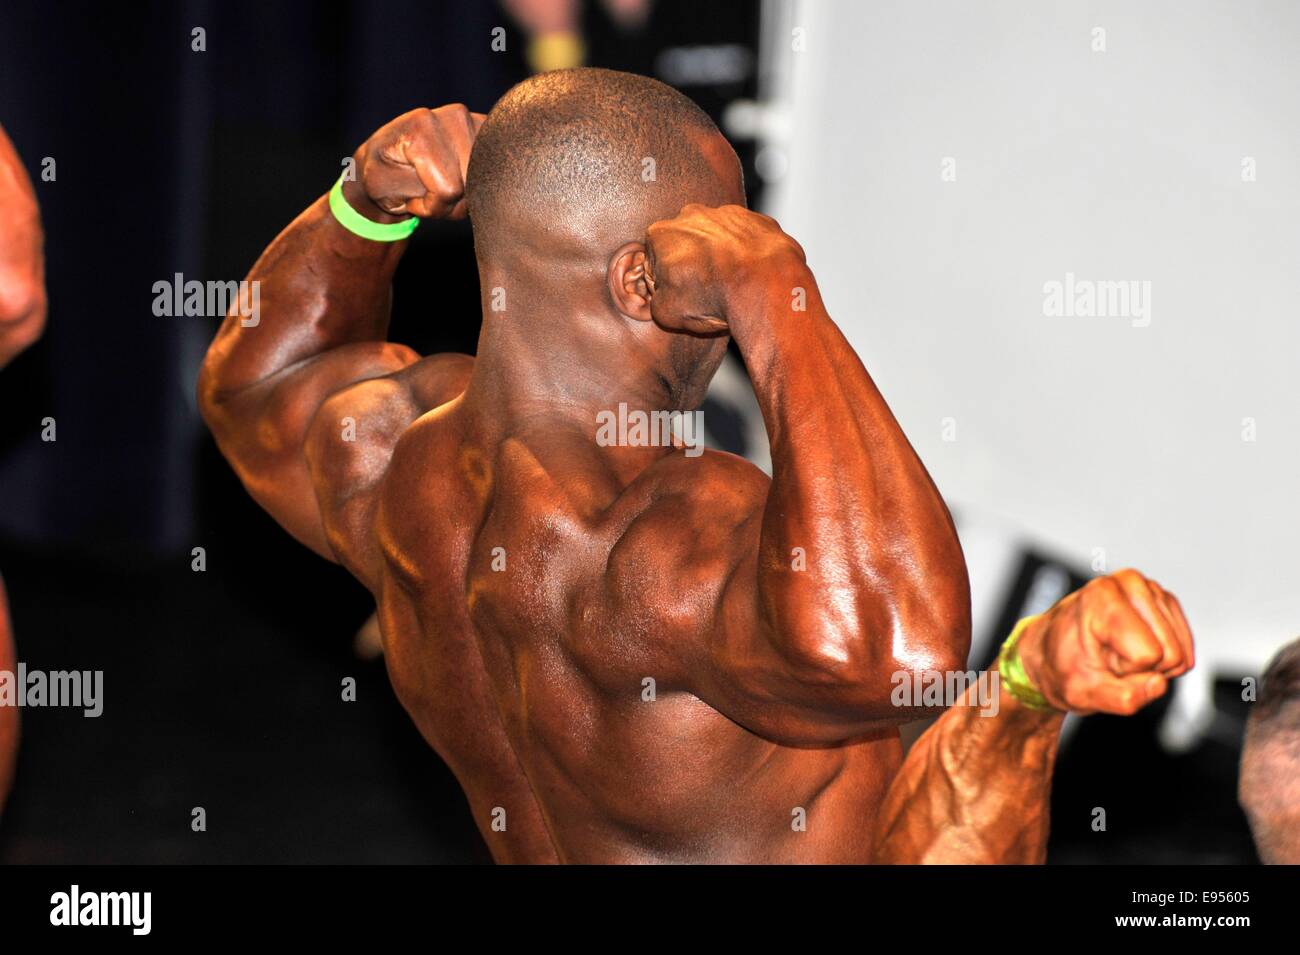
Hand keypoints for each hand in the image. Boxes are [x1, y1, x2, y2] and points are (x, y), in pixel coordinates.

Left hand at [345, 104, 485, 221]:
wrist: (387, 156)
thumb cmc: (381, 174)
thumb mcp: (380, 187)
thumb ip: (413, 190)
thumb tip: (454, 189)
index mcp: (422, 126)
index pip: (448, 189)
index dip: (434, 207)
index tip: (414, 200)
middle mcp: (453, 115)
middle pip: (470, 186)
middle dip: (451, 202)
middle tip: (428, 193)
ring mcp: (474, 120)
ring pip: (485, 182)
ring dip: (464, 196)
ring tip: (441, 184)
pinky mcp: (488, 130)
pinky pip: (495, 172)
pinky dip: (477, 184)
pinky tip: (458, 176)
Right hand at [643, 204, 804, 333]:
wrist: (762, 287)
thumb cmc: (713, 297)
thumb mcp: (666, 313)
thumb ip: (657, 301)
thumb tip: (663, 298)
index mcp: (661, 234)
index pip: (655, 260)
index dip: (665, 281)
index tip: (678, 295)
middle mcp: (691, 215)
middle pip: (685, 243)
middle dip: (692, 263)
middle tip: (705, 290)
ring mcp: (727, 214)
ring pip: (717, 237)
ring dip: (720, 255)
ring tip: (730, 283)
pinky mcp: (756, 220)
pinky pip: (746, 238)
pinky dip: (747, 253)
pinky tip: (750, 274)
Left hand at [1016, 569, 1194, 714]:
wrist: (1051, 650)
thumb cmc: (1062, 666)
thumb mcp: (1082, 694)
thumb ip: (1122, 698)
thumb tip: (1159, 685)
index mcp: (1102, 597)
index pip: (1147, 655)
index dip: (1126, 671)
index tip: (1099, 661)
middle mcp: (1129, 583)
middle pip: (1170, 653)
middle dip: (1142, 669)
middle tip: (1109, 659)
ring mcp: (1150, 588)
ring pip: (1181, 652)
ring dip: (1152, 664)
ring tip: (1118, 652)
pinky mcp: (1164, 600)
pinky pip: (1186, 647)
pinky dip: (1162, 656)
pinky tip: (1133, 647)